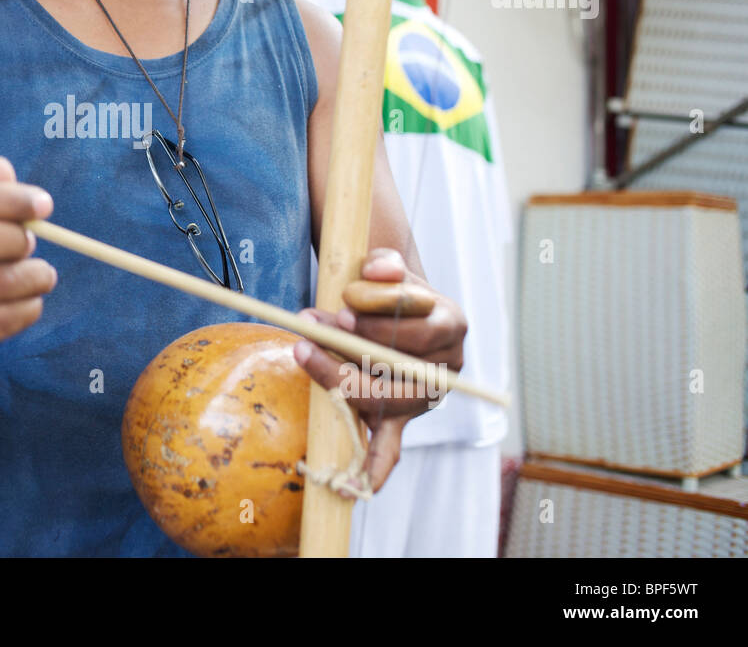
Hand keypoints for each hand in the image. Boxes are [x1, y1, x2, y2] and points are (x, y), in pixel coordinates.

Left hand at [291, 247, 466, 491]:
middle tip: (312, 327)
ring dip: (338, 376)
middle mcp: (445, 366)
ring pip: (381, 399)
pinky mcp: (399, 420)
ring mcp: (422, 399)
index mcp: (450, 323)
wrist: (390, 306)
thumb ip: (383, 265)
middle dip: (348, 348)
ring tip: (303, 348)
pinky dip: (374, 470)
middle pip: (395, 367)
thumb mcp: (384, 268)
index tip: (338, 310)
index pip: (412, 323)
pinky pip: (390, 450)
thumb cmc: (382, 287)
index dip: (373, 317)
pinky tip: (355, 489)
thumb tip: (375, 271)